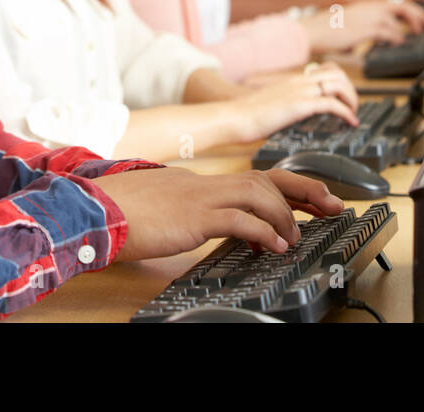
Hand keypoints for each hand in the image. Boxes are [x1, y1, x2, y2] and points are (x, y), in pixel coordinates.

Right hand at [98, 166, 345, 260]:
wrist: (91, 209)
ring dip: (284, 215)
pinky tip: (274, 245)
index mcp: (196, 182)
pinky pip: (239, 219)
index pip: (252, 177)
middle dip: (303, 190)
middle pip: (265, 177)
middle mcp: (202, 183)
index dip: (286, 186)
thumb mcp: (157, 206)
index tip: (312, 198)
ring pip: (258, 193)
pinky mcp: (193, 216)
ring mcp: (198, 197)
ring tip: (295, 237)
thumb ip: (180, 208)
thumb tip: (196, 220)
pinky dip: (263, 231)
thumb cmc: (116, 212)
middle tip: (332, 205)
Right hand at [236, 61, 358, 141]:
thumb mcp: (271, 103)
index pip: (326, 69)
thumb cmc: (247, 116)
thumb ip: (284, 104)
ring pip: (339, 84)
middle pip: (337, 74)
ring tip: (353, 114)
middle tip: (352, 107)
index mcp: (293, 80)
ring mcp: (300, 91)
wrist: (235, 117)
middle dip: (351, 90)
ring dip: (352, 99)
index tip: (344, 97)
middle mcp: (299, 81)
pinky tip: (350, 122)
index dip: (340, 81)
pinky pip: (332, 103)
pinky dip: (347, 112)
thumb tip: (290, 114)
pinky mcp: (300, 105)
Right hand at [302, 0, 423, 52]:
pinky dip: (397, 37)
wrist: (313, 31)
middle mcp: (370, 6)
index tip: (422, 19)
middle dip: (420, 15)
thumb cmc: (324, 31)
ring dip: (409, 28)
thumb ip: (358, 32)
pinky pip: (390, 32)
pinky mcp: (368, 27)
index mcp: (366, 5)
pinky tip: (399, 42)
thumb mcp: (346, 27)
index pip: (396, 3)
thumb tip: (363, 44)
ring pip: (399, 19)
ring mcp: (370, 16)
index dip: (412, 11)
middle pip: (404, 6)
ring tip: (416, 35)